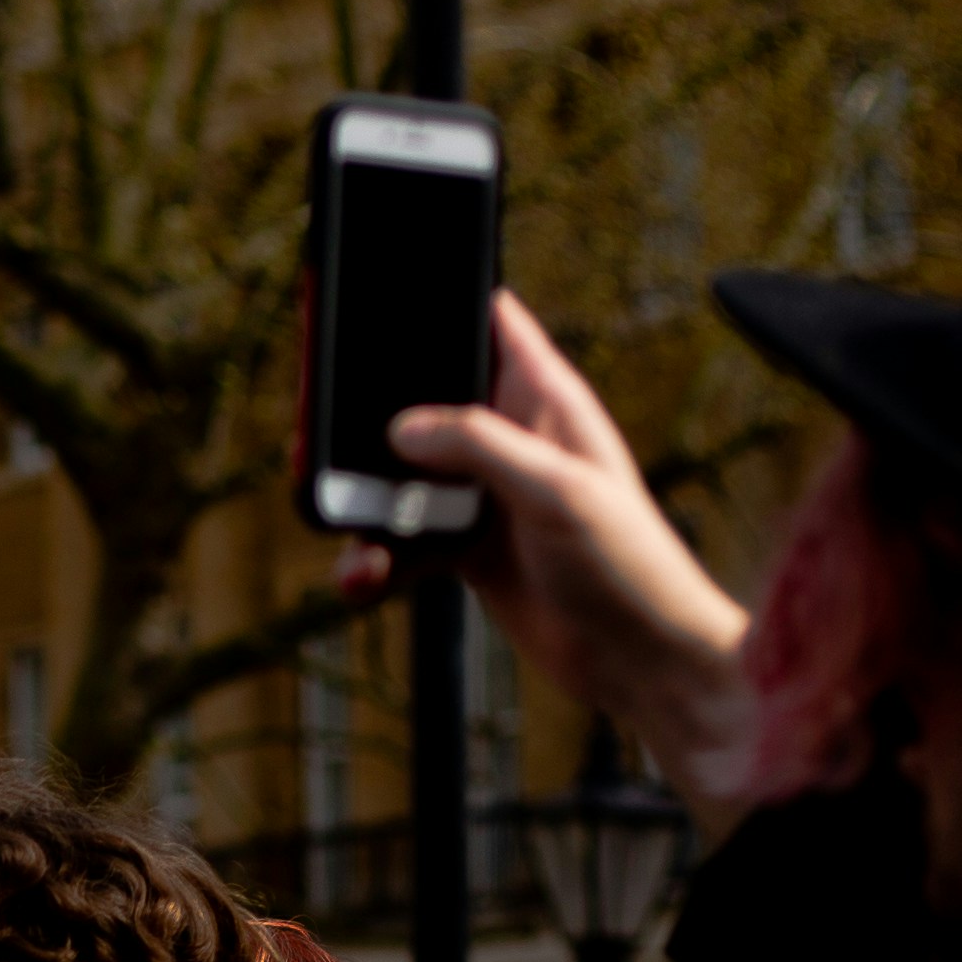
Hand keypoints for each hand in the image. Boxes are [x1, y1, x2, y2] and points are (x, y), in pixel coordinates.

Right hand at [374, 292, 757, 802]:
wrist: (639, 660)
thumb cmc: (626, 563)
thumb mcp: (556, 489)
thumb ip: (479, 445)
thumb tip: (401, 426)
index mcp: (545, 400)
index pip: (490, 322)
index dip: (441, 302)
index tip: (379, 301)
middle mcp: (510, 439)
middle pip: (424, 398)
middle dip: (373, 416)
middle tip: (322, 433)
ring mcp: (485, 495)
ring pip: (401, 477)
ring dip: (366, 502)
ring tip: (347, 527)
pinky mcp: (467, 550)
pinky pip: (403, 541)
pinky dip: (376, 559)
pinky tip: (365, 578)